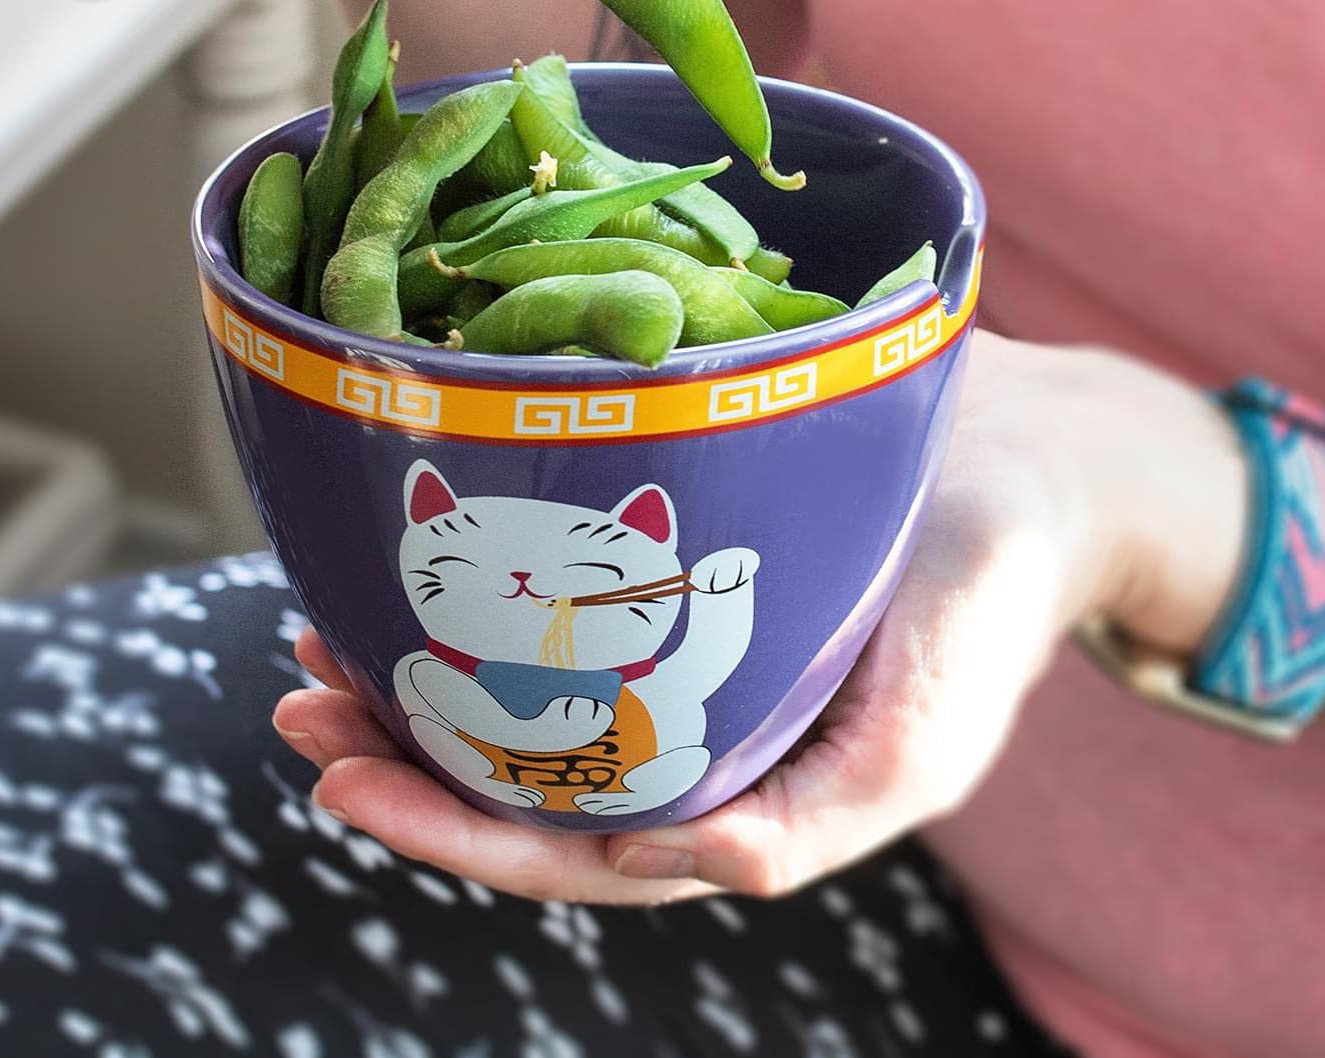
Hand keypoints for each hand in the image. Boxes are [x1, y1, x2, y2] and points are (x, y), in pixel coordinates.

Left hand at [271, 333, 1246, 902]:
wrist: (1028, 453)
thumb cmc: (987, 596)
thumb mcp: (931, 728)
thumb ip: (825, 818)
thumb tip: (699, 871)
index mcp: (738, 795)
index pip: (570, 848)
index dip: (453, 833)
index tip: (343, 775)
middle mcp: (690, 732)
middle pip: (518, 777)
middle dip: (398, 758)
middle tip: (296, 708)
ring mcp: (674, 647)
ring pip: (518, 694)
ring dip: (410, 680)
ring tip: (309, 645)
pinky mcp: (669, 558)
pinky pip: (551, 597)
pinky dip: (472, 589)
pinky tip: (398, 559)